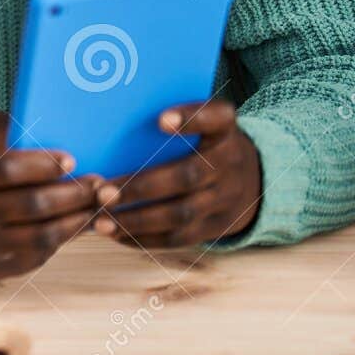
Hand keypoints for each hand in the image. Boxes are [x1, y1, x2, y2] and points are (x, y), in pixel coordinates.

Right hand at [0, 109, 116, 280]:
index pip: (7, 170)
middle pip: (31, 205)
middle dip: (73, 193)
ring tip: (97, 203)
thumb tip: (23, 126)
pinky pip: (37, 256)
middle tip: (100, 183)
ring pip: (41, 236)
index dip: (43, 165)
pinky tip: (78, 222)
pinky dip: (64, 239)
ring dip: (77, 219)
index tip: (71, 158)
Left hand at [100, 99, 260, 247]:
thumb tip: (111, 116)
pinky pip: (179, 237)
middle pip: (186, 177)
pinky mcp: (215, 228)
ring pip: (180, 214)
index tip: (161, 119)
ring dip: (136, 220)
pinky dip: (144, 238)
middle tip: (102, 192)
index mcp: (224, 130)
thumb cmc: (205, 143)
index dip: (192, 118)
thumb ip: (175, 116)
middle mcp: (229, 165)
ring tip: (100, 220)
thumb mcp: (204, 122)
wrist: (254, 180)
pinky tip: (115, 233)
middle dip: (141, 187)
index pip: (218, 118)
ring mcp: (225, 200)